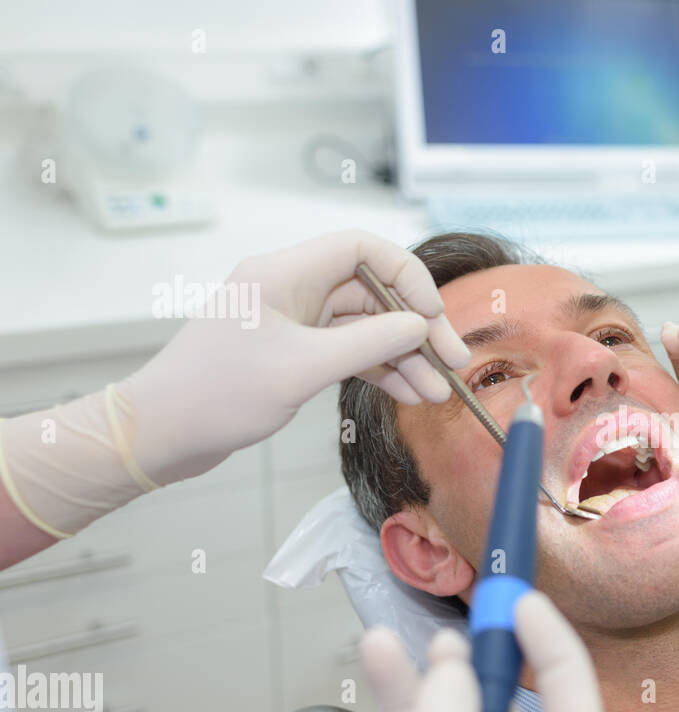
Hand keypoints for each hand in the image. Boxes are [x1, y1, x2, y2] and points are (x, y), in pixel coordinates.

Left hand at [119, 229, 471, 484]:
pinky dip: (379, 371)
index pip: (363, 249)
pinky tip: (408, 394)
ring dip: (403, 357)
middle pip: (372, 292)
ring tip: (436, 392)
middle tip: (454, 362)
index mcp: (285, 273)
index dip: (409, 276)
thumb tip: (420, 327)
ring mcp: (292, 322)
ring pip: (365, 328)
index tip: (434, 317)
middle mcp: (291, 288)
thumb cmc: (218, 394)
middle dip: (416, 327)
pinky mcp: (291, 352)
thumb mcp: (303, 368)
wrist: (162, 433)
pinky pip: (348, 352)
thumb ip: (369, 344)